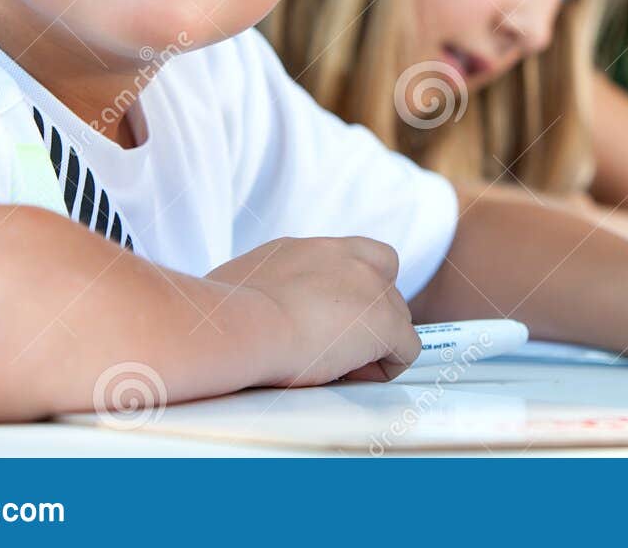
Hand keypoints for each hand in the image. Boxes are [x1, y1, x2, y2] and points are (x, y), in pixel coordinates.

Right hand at [207, 236, 420, 386]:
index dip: (352, 292)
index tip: (326, 323)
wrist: (240, 325)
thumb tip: (243, 311)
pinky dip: (385, 368)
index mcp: (306, 250)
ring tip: (335, 368)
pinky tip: (351, 377)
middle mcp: (344, 256)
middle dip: (365, 319)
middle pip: (383, 285)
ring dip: (373, 343)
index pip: (354, 258)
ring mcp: (370, 286)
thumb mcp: (238, 289)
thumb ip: (259, 292)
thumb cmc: (221, 318)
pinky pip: (406, 349)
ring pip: (397, 317)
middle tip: (331, 351)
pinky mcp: (385, 322)